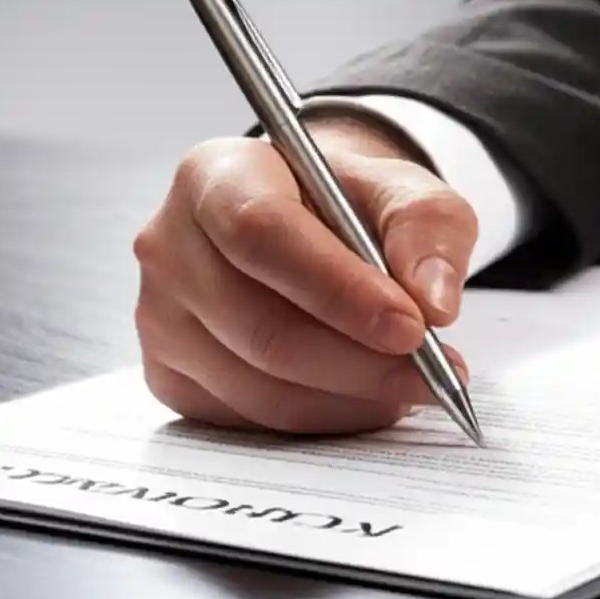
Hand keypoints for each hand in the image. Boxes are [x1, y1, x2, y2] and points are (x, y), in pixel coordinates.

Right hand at [133, 116, 477, 432]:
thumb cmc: (352, 206)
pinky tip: (367, 394)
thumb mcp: (408, 193)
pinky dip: (327, 418)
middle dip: (363, 363)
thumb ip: (428, 231)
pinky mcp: (172, 378)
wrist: (313, 229)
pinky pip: (254, 422)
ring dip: (353, 399)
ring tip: (411, 381)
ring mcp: (161, 319)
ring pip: (262, 389)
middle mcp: (170, 247)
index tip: (412, 328)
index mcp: (215, 177)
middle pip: (262, 328)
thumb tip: (434, 302)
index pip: (261, 234)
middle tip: (438, 373)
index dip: (338, 290)